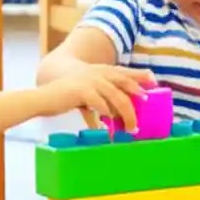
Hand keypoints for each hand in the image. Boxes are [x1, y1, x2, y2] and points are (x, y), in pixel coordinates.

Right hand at [40, 66, 155, 129]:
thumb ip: (103, 96)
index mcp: (100, 71)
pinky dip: (107, 116)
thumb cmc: (67, 96)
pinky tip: (110, 127)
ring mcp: (90, 81)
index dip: (140, 76)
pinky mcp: (82, 92)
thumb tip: (119, 112)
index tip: (154, 82)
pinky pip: (101, 104)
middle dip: (138, 95)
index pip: (124, 72)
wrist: (44, 96)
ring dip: (126, 114)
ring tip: (130, 128)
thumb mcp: (87, 90)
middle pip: (125, 83)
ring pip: (116, 97)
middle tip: (147, 107)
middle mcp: (98, 73)